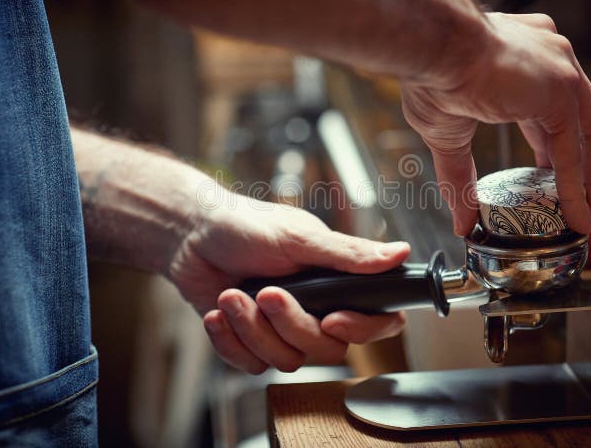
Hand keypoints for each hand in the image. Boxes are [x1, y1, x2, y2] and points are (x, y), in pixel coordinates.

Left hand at [168, 191, 408, 373]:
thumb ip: (347, 253)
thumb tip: (399, 253)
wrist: (191, 236)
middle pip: (329, 349)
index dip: (364, 329)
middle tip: (266, 292)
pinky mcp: (252, 343)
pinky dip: (230, 340)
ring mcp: (284, 330)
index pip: (378, 321)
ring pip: (288, 361)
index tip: (333, 318)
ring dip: (253, 329)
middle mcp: (317, 309)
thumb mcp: (298, 236)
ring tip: (231, 296)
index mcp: (338, 282)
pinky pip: (251, 365)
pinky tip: (218, 313)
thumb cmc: (246, 225)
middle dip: (291, 324)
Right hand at [401, 11, 590, 235]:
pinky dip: (576, 183)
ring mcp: (560, 69)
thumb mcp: (447, 133)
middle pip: (582, 118)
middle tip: (587, 200)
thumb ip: (460, 176)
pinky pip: (572, 146)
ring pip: (589, 131)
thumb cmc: (430, 73)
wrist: (433, 47)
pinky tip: (575, 211)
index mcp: (524, 56)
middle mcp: (550, 56)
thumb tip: (459, 221)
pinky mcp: (561, 89)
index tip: (550, 172)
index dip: (554, 143)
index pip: (551, 106)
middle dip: (587, 163)